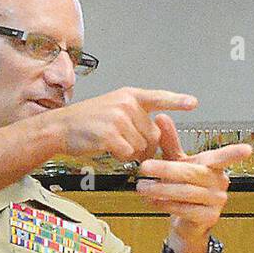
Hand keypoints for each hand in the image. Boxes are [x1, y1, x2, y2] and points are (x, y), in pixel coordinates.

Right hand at [45, 87, 197, 160]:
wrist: (60, 127)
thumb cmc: (88, 122)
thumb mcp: (113, 108)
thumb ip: (136, 117)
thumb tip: (156, 138)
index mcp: (130, 96)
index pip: (159, 97)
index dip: (177, 101)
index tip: (193, 103)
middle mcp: (126, 104)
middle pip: (153, 135)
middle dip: (143, 145)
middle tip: (122, 141)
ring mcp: (118, 118)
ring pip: (141, 147)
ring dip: (130, 152)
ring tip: (111, 141)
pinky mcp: (110, 134)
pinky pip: (128, 154)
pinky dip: (119, 156)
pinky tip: (106, 147)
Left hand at [136, 114, 252, 252]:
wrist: (187, 222)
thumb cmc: (185, 187)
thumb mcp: (178, 162)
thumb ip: (170, 141)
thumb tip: (161, 116)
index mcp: (215, 166)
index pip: (225, 158)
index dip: (235, 154)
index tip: (248, 150)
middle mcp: (220, 183)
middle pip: (193, 173)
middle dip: (166, 169)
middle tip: (144, 166)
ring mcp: (216, 202)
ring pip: (186, 193)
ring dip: (161, 189)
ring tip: (141, 186)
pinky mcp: (208, 218)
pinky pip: (185, 209)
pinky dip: (166, 205)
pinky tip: (152, 201)